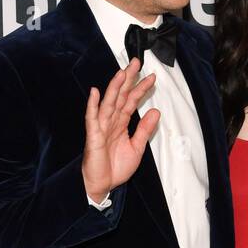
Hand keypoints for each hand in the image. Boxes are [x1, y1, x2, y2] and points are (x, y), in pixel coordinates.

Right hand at [83, 58, 159, 201]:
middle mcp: (111, 122)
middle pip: (120, 96)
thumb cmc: (115, 168)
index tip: (151, 77)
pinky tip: (95, 93)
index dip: (141, 89)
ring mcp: (101, 127)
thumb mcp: (137, 148)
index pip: (131, 101)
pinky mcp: (93, 136)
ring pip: (108, 103)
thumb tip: (155, 112)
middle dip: (128, 79)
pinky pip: (92, 118)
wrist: (102, 185)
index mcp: (121, 124)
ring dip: (114, 88)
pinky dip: (93, 106)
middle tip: (136, 62)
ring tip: (121, 73)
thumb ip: (145, 130)